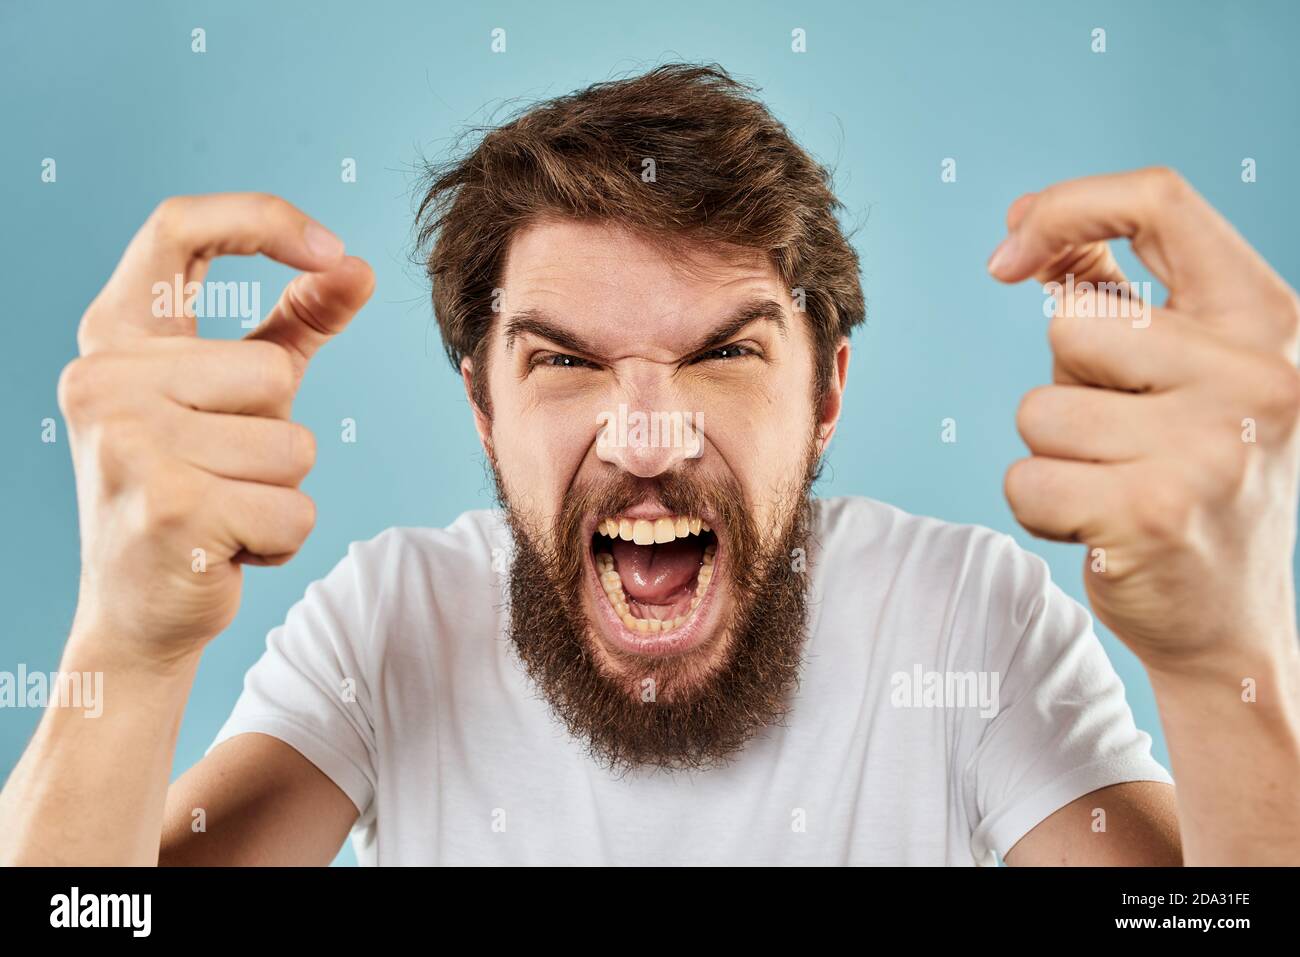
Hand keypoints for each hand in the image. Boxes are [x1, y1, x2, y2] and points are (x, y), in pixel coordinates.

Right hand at [59, 193, 373, 661]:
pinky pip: (294, 510)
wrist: (136, 610)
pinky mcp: (170, 511)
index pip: (178, 227)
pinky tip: (229, 551)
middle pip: (272, 373)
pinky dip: (282, 539)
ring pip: (294, 447)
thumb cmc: (193, 486)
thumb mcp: (235, 394)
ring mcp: (128, 445)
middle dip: (276, 432)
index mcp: (113, 337)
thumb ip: (295, 324)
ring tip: (223, 511)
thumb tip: (357, 267)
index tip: (333, 252)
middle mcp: (102, 380)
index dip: (262, 220)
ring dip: (281, 491)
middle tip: (221, 473)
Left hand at [991, 168, 1299, 674]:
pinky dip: (1038, 507)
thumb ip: (1116, 295)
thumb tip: (1027, 228)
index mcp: (1268, 322)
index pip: (1161, 200)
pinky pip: (1024, 478)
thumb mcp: (1182, 374)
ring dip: (1053, 451)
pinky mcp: (1151, 513)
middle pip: (1072, 321)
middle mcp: (1255, 376)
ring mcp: (1209, 447)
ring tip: (1114, 484)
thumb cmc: (1188, 478)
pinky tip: (1098, 528)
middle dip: (1066, 380)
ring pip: (1038, 408)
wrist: (1228, 623)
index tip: (1008, 256)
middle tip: (1118, 437)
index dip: (1066, 208)